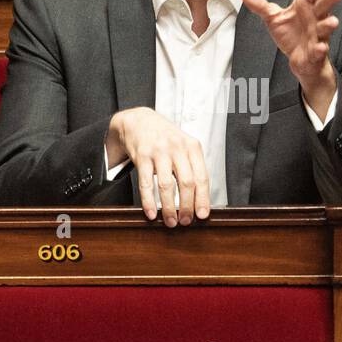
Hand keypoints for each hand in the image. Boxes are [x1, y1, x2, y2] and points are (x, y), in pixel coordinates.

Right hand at [106, 107, 210, 226]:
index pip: (202, 177)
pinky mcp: (142, 156)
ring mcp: (159, 152)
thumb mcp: (184, 146)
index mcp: (192, 147)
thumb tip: (200, 200)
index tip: (202, 215)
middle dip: (187, 206)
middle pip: (186, 183)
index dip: (203, 199)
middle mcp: (177, 148)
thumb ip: (192, 167)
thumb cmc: (165, 138)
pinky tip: (151, 213)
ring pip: (166, 185)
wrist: (139, 120)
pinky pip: (146, 183)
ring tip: (170, 221)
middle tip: (186, 221)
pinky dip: (148, 202)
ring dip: (169, 208)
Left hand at [241, 0, 341, 113]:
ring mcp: (317, 35)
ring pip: (325, 28)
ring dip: (329, 24)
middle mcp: (315, 18)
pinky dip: (320, 48)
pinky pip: (319, 49)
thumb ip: (260, 4)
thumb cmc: (290, 34)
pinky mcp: (316, 51)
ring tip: (332, 21)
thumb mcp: (273, 17)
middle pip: (324, 6)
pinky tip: (320, 47)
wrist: (297, 58)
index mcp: (306, 6)